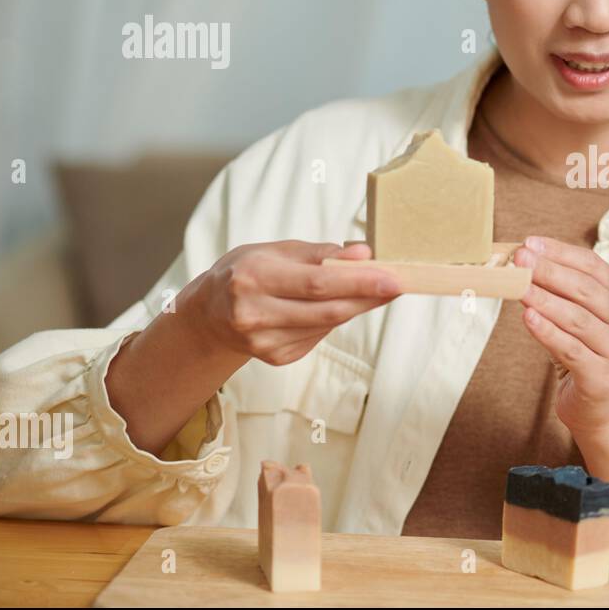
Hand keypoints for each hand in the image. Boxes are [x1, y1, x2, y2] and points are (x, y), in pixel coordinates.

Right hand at [182, 240, 402, 366]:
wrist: (209, 314)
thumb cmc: (247, 272)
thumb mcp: (274, 251)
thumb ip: (320, 254)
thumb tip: (364, 254)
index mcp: (253, 278)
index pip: (317, 283)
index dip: (359, 282)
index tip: (393, 278)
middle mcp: (254, 313)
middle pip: (327, 309)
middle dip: (368, 297)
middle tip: (399, 284)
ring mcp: (264, 342)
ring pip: (327, 324)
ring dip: (357, 307)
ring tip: (375, 289)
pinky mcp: (276, 358)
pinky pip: (319, 335)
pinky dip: (334, 319)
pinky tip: (334, 306)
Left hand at [513, 235, 608, 430]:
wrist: (602, 412)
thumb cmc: (588, 359)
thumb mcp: (581, 322)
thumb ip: (564, 295)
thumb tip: (527, 264)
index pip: (595, 268)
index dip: (563, 254)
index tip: (532, 244)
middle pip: (587, 291)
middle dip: (550, 272)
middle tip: (520, 260)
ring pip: (578, 319)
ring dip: (545, 299)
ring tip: (519, 286)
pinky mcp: (602, 379)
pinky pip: (570, 350)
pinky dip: (547, 332)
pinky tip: (528, 318)